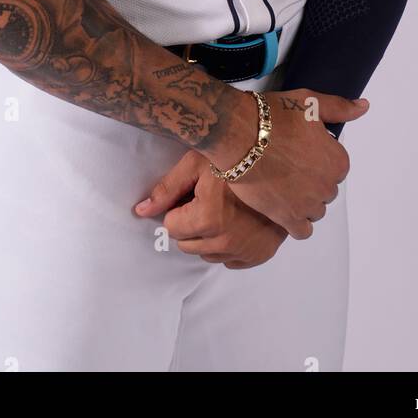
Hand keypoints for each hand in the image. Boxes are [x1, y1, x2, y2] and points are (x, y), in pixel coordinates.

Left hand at [133, 150, 288, 268]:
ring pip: (207, 253)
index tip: (194, 193)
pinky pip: (229, 260)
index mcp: (209, 219)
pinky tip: (238, 222)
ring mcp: (245, 251)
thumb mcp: (196, 163)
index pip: (171, 227)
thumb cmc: (233, 157)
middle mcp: (226, 242)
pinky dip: (228, 245)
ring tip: (224, 208)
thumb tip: (140, 212)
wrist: (278, 162)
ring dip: (209, 236)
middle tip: (208, 199)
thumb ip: (167, 189)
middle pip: (187, 244)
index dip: (179, 208)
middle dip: (191, 224)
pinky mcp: (260, 256)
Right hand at [202, 88, 368, 239]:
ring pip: (315, 211)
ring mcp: (309, 204)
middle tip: (289, 167)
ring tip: (283, 186)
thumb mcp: (310, 103)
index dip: (319, 160)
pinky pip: (303, 231)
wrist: (240, 135)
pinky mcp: (288, 217)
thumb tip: (364, 107)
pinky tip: (284, 209)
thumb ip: (340, 108)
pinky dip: (297, 223)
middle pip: (326, 190)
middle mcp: (328, 185)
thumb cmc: (274, 117)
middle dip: (312, 181)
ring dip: (304, 202)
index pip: (337, 168)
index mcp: (338, 160)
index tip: (302, 153)